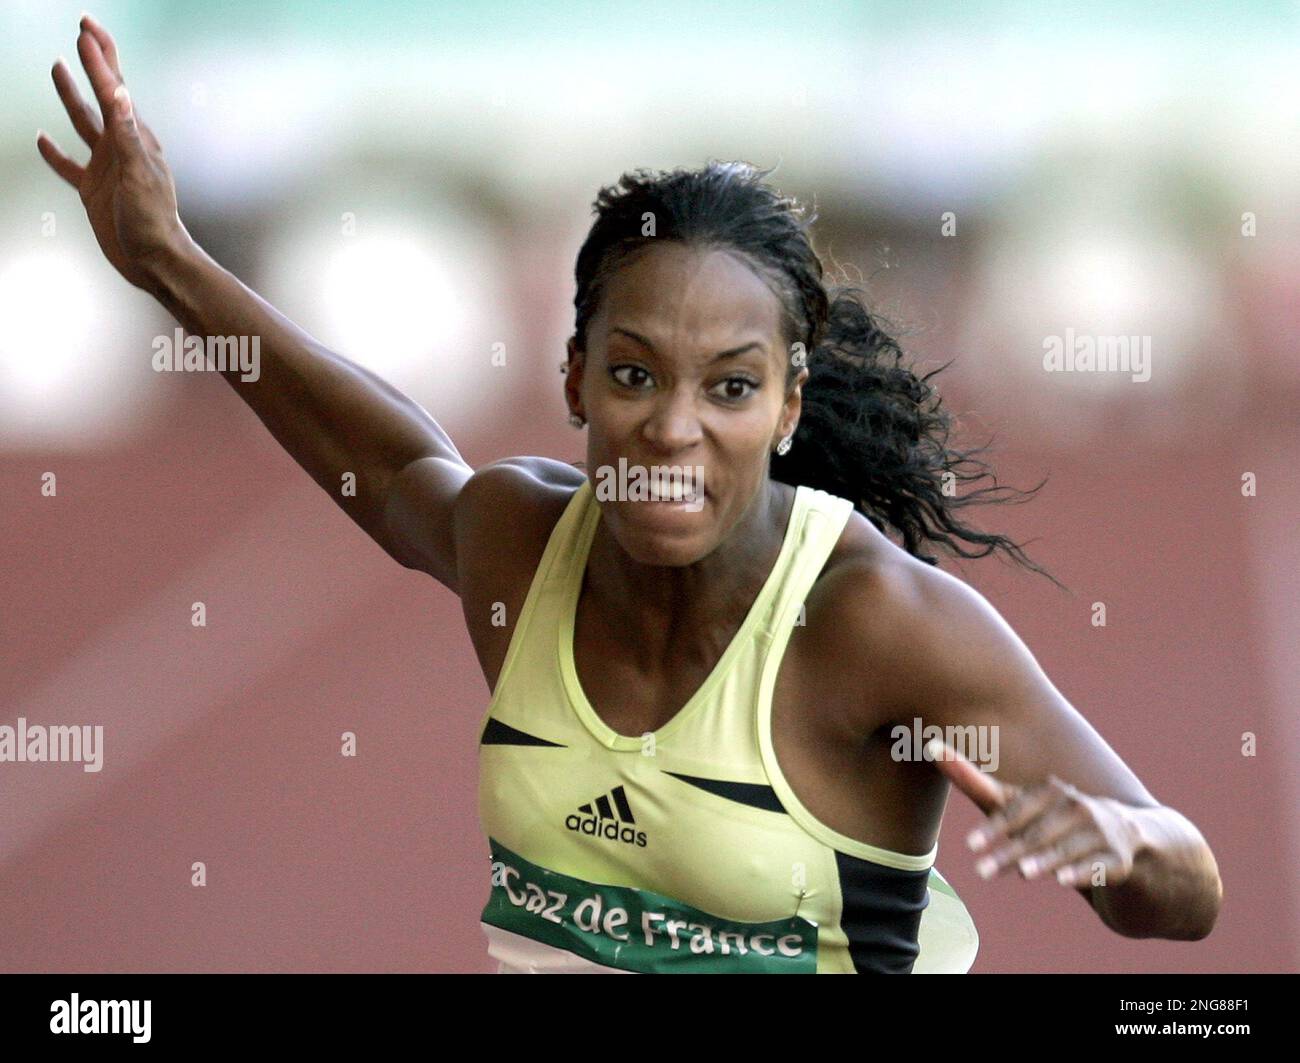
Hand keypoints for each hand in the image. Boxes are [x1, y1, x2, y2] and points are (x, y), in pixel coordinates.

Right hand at [37, 13, 186, 289]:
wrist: (155, 261)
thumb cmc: (152, 221)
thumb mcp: (138, 173)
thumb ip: (126, 132)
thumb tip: (118, 91)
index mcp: (134, 138)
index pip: (113, 87)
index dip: (99, 56)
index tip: (84, 27)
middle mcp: (121, 147)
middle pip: (101, 95)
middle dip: (91, 62)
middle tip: (81, 32)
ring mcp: (106, 167)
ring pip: (82, 122)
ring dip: (71, 95)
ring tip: (57, 67)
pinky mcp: (94, 190)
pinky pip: (69, 166)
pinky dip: (54, 152)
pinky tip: (42, 140)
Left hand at [925, 737, 1144, 889]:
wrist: (1122, 837)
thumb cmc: (1049, 818)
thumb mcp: (1014, 803)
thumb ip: (975, 781)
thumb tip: (930, 746)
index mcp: (1049, 791)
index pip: (1016, 809)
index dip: (993, 827)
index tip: (969, 845)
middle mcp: (1075, 806)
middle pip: (1037, 832)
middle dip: (1010, 851)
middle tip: (981, 871)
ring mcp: (1099, 831)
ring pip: (1066, 849)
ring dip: (1045, 860)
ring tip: (1023, 873)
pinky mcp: (1117, 857)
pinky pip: (1100, 866)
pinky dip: (1084, 872)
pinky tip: (1066, 882)